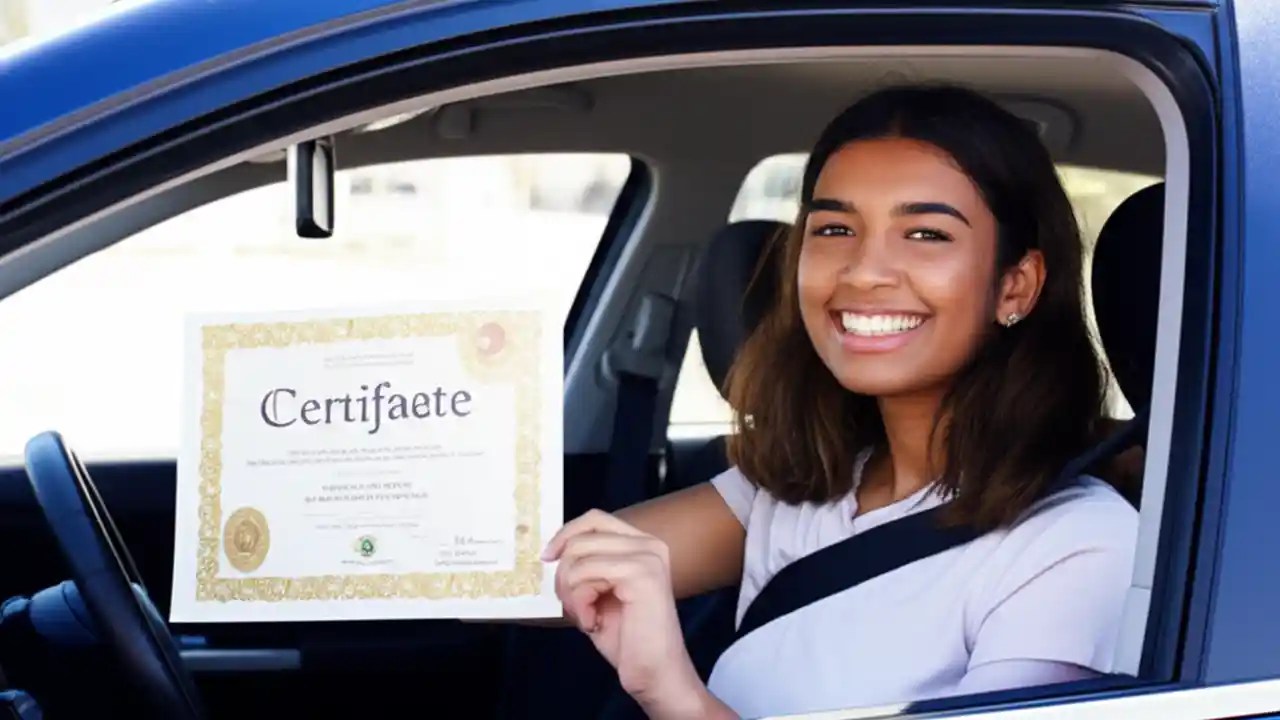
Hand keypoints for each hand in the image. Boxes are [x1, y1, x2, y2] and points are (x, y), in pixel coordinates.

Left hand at [542, 509, 712, 717]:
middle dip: (564, 574)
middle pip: (581, 538)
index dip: (565, 534)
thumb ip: (586, 566)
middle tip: (574, 606)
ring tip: (587, 617)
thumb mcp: (600, 592)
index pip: (594, 519)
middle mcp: (649, 544)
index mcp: (642, 544)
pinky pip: (586, 575)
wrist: (655, 674)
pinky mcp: (641, 574)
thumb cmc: (627, 639)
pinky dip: (580, 603)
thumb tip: (553, 552)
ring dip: (571, 593)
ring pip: (578, 557)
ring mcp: (647, 557)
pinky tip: (595, 623)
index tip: (547, 558)